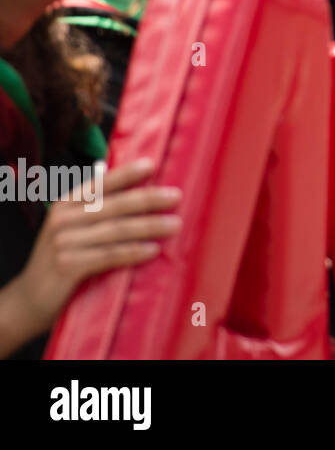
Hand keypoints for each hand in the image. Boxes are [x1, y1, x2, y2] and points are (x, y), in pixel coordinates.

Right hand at [8, 158, 180, 339]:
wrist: (29, 298)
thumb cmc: (62, 257)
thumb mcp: (73, 228)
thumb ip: (97, 210)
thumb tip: (140, 190)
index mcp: (66, 204)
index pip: (100, 184)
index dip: (126, 173)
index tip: (152, 165)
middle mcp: (63, 219)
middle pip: (115, 205)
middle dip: (148, 199)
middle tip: (176, 196)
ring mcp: (64, 243)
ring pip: (116, 230)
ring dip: (149, 226)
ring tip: (175, 225)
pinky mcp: (68, 266)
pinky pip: (109, 256)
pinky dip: (133, 252)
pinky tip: (153, 250)